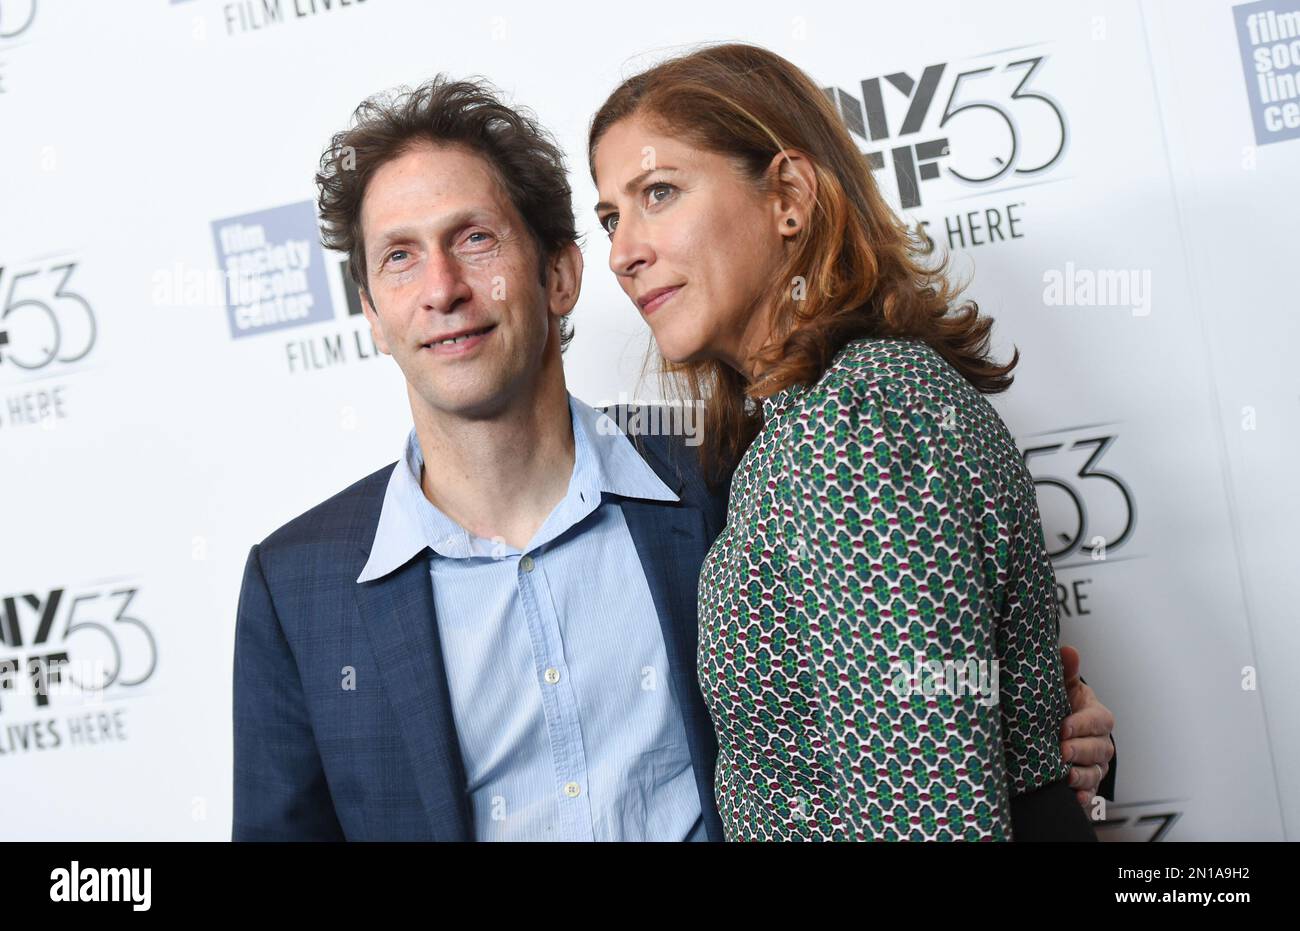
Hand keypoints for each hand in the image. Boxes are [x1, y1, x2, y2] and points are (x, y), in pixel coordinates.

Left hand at [1059, 645, 1115, 807]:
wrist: (1059, 730)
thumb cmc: (1064, 705)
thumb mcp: (1065, 687)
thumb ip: (1067, 671)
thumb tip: (1068, 650)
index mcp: (1097, 717)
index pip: (1098, 720)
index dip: (1082, 724)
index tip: (1063, 727)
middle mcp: (1101, 743)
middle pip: (1099, 749)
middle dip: (1081, 750)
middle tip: (1062, 751)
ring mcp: (1096, 765)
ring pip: (1096, 773)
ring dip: (1082, 775)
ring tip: (1066, 776)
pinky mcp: (1087, 784)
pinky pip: (1091, 793)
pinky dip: (1085, 797)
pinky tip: (1077, 799)